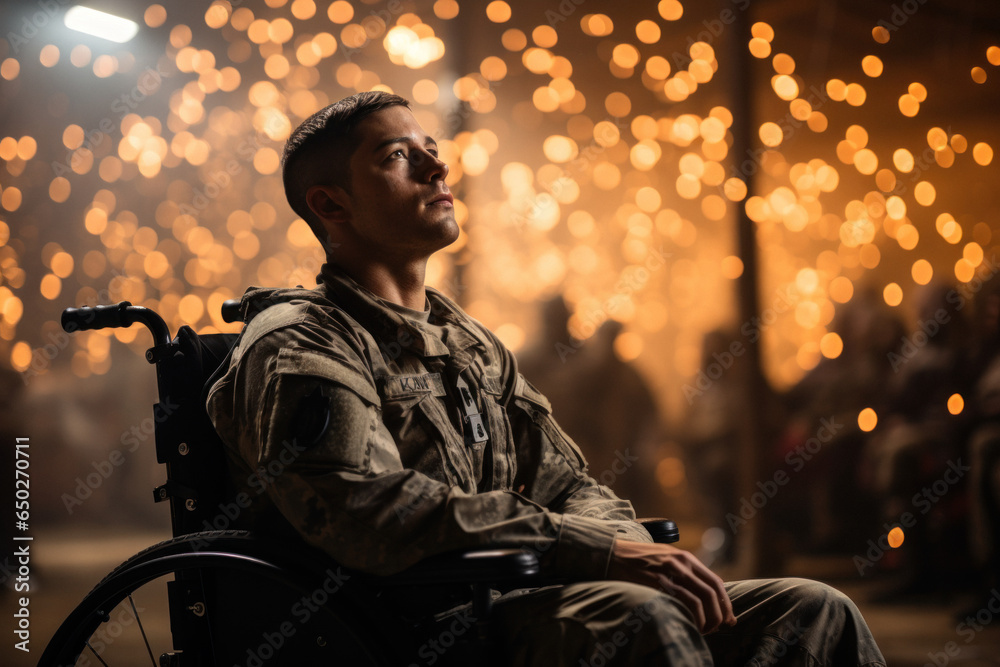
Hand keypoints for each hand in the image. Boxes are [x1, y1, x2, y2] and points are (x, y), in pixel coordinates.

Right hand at [608, 540, 736, 633]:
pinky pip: (684, 601)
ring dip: (708, 618)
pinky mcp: (659, 581)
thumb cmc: (636, 560)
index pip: (715, 581)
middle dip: (721, 613)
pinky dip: (693, 616)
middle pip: (713, 591)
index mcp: (685, 557)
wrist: (611, 553)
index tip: (729, 618)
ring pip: (702, 598)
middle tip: (719, 628)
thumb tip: (696, 595)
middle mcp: (682, 562)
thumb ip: (680, 572)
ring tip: (704, 630)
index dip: (725, 602)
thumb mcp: (663, 559)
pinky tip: (690, 624)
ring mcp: (671, 571)